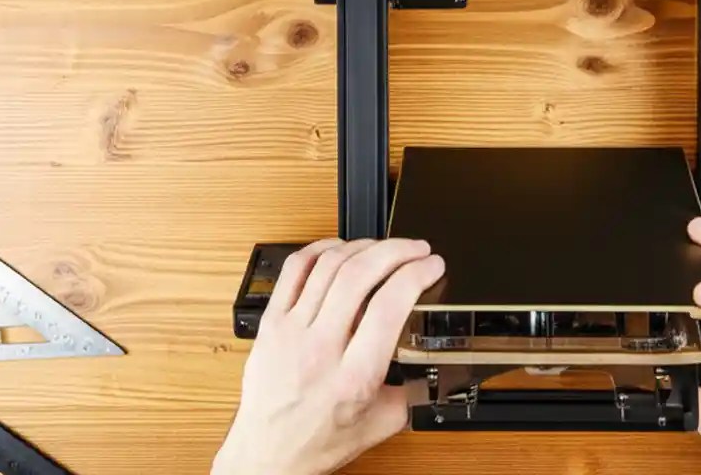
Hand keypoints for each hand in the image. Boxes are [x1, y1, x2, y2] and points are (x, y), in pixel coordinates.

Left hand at [214, 238, 444, 474]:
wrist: (267, 454)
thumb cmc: (317, 442)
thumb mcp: (382, 423)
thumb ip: (411, 391)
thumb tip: (434, 363)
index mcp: (353, 376)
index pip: (387, 307)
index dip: (416, 275)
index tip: (431, 266)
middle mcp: (320, 348)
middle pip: (359, 275)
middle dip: (396, 250)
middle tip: (416, 248)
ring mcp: (291, 331)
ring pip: (328, 265)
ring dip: (364, 246)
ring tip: (385, 247)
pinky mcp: (271, 323)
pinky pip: (294, 269)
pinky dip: (321, 248)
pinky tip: (340, 249)